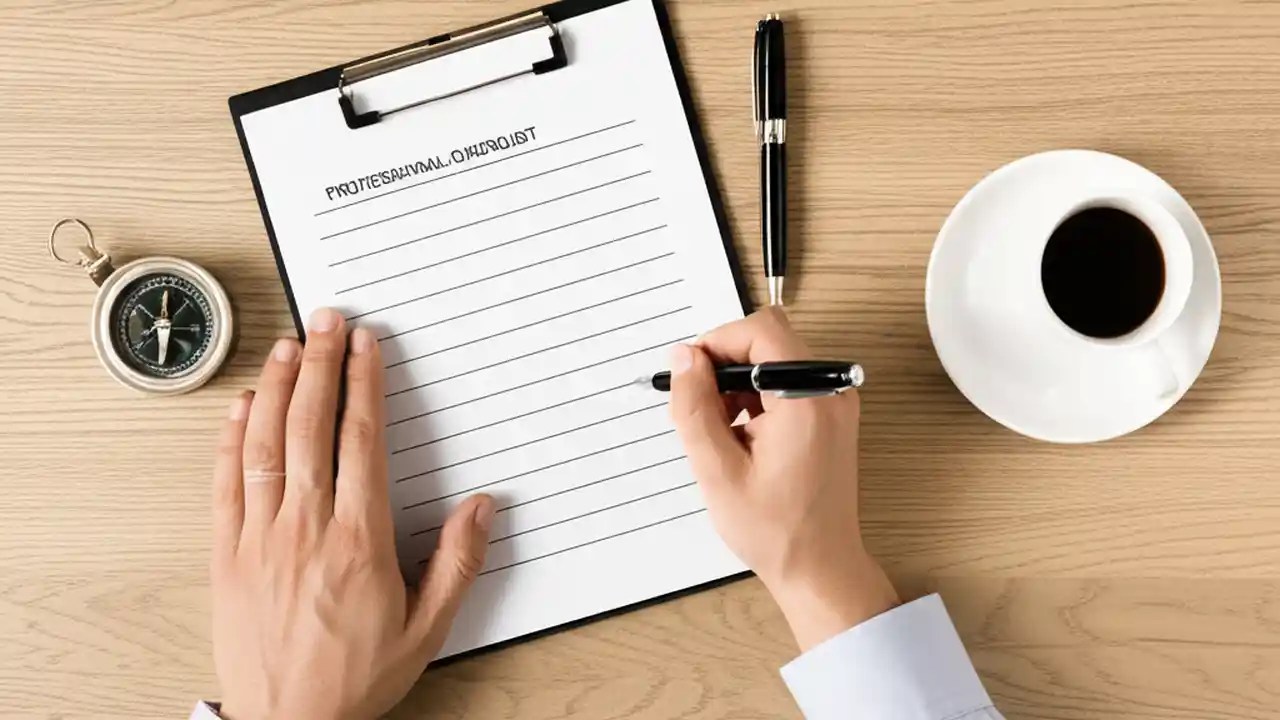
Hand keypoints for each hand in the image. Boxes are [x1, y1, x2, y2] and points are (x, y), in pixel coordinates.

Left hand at [211, 307, 494, 719]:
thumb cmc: (354, 677)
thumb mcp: (427, 629)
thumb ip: (458, 563)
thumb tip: (483, 508)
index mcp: (359, 540)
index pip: (361, 440)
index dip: (363, 383)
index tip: (366, 345)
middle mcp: (306, 527)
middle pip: (311, 426)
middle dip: (322, 364)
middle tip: (328, 321)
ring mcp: (260, 537)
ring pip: (266, 444)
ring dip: (277, 387)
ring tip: (289, 345)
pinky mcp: (227, 554)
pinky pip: (226, 482)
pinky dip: (232, 437)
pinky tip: (241, 406)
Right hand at [668, 307, 898, 651]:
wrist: (820, 568)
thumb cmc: (776, 531)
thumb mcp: (717, 469)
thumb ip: (694, 406)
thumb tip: (683, 359)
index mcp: (807, 400)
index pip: (761, 331)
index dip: (718, 342)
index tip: (690, 374)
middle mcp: (831, 393)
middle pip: (770, 341)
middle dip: (727, 364)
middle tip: (700, 407)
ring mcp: (836, 404)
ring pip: (778, 360)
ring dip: (741, 383)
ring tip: (721, 432)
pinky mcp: (832, 417)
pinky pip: (791, 384)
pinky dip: (759, 398)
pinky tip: (742, 437)